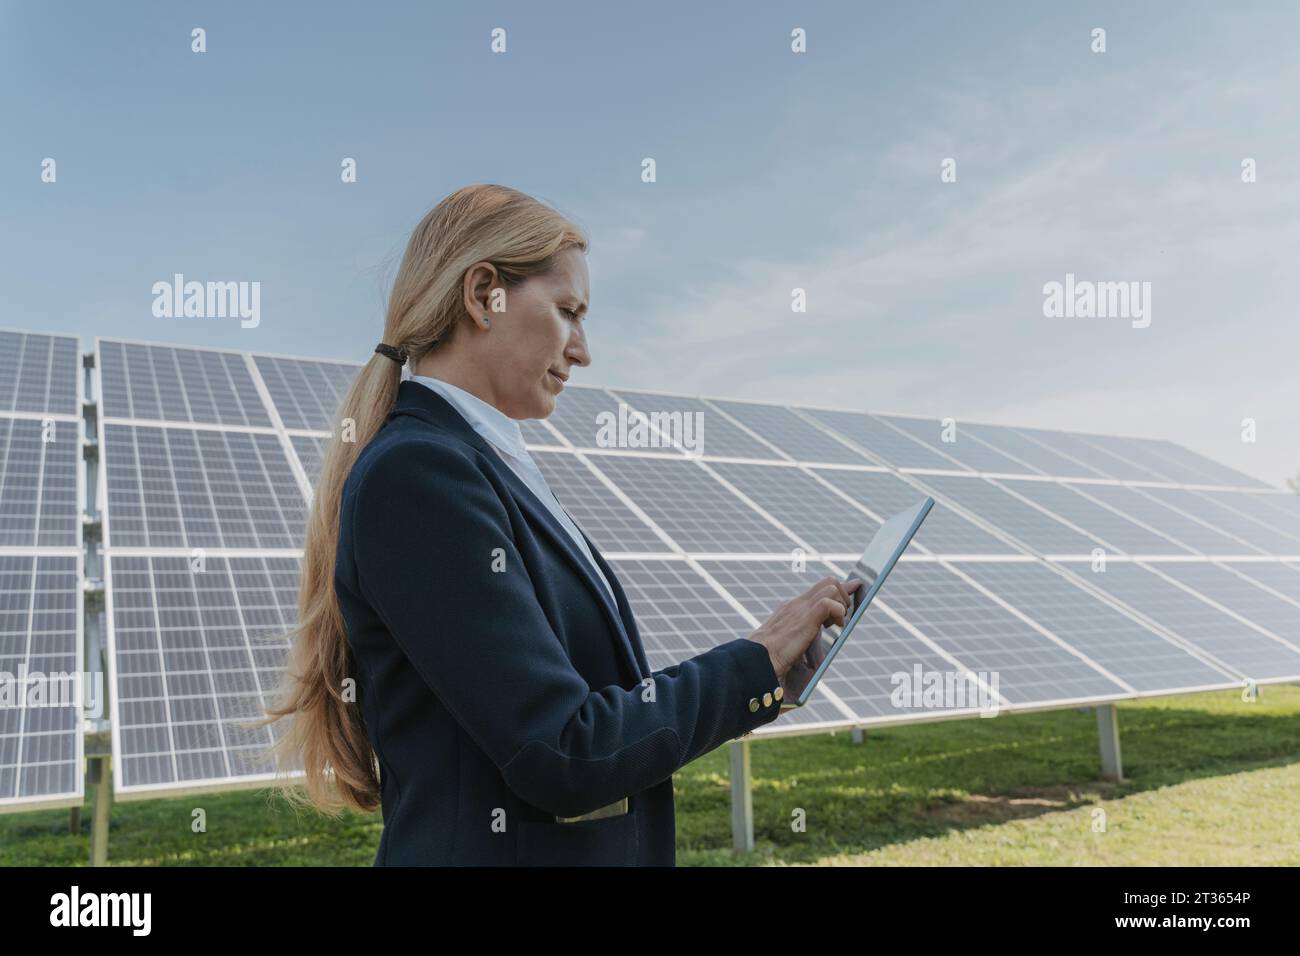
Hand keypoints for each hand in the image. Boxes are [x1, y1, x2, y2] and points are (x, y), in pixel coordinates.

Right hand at [747, 575, 862, 679]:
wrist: (756, 659)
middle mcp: (797, 604)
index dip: (839, 589)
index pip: (818, 590)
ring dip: (842, 603)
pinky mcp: (806, 616)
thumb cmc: (768, 658)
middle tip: (842, 618)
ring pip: (831, 586)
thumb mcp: (785, 644)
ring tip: (839, 623)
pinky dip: (839, 612)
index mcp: (791, 608)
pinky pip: (830, 603)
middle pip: (828, 582)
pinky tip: (837, 626)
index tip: (854, 587)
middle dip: (843, 595)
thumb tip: (807, 656)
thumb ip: (796, 640)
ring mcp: (801, 608)